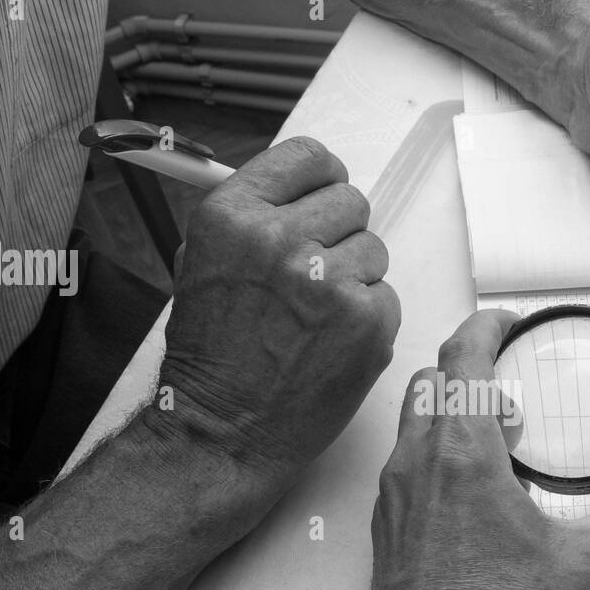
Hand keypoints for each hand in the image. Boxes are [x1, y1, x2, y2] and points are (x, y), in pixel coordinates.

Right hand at [154, 136, 400, 474]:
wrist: (222, 432)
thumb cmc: (211, 359)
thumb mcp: (202, 265)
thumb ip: (249, 220)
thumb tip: (295, 191)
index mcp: (233, 216)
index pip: (309, 157)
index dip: (321, 178)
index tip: (322, 197)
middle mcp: (281, 239)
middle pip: (350, 201)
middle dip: (338, 235)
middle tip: (314, 276)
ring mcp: (328, 280)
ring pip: (374, 250)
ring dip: (355, 279)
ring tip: (316, 318)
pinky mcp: (367, 321)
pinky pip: (387, 296)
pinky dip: (368, 320)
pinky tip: (331, 345)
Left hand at [361, 310, 589, 589]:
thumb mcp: (589, 567)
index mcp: (462, 454)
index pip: (461, 354)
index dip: (487, 326)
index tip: (512, 324)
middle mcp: (417, 464)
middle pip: (431, 379)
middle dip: (470, 367)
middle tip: (515, 387)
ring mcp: (394, 496)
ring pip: (414, 420)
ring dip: (452, 409)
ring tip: (501, 439)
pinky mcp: (386, 528)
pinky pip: (407, 463)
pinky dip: (438, 452)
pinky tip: (477, 492)